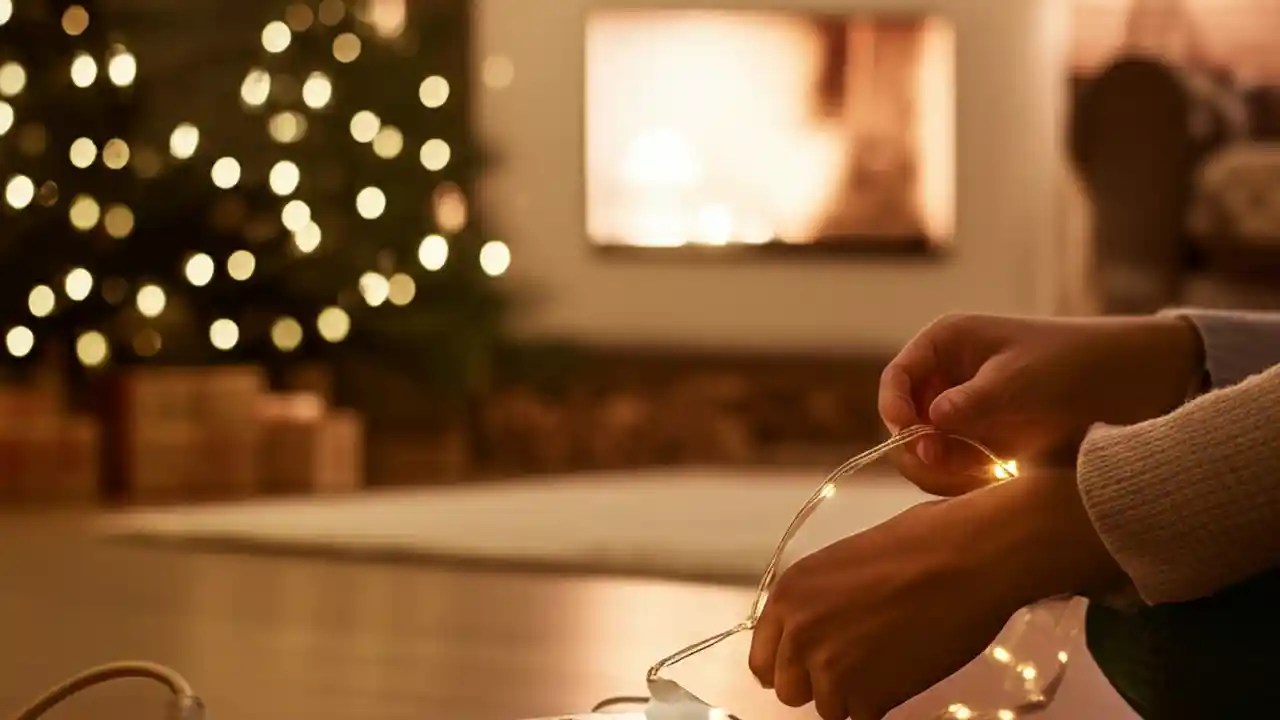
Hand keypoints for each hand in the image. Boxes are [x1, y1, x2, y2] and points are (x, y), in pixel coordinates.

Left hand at [747, 471, 1124, 719]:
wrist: (969, 558)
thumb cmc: (919, 545)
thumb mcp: (844, 563)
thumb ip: (818, 604)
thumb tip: (818, 633)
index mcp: (788, 595)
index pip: (763, 661)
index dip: (792, 665)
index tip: (815, 663)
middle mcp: (798, 634)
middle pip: (789, 691)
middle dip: (819, 684)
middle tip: (857, 665)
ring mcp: (831, 670)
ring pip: (829, 709)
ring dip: (855, 695)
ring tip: (889, 661)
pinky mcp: (869, 697)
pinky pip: (863, 718)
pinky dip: (884, 703)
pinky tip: (904, 672)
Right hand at [877, 314, 1203, 495]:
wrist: (1137, 386)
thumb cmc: (1076, 363)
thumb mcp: (1022, 378)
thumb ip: (971, 402)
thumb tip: (924, 425)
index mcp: (948, 346)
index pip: (897, 377)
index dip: (893, 407)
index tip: (911, 436)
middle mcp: (948, 380)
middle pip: (904, 422)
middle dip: (921, 446)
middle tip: (951, 461)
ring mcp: (964, 416)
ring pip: (926, 454)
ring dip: (946, 470)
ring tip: (989, 471)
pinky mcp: (984, 446)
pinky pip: (955, 472)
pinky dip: (967, 482)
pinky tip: (1001, 477)